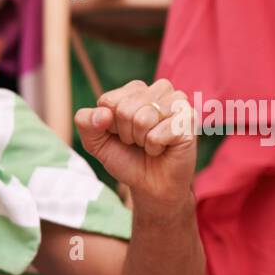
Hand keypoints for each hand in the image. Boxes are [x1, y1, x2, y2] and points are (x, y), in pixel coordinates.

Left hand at [74, 78, 197, 207]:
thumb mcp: (96, 142)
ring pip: (143, 118)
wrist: (151, 184)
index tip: (119, 134)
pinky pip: (158, 134)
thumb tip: (102, 114)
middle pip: (124, 109)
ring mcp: (176, 102)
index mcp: (134, 89)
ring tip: (150, 143)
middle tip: (137, 142)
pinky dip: (155, 147)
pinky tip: (163, 147)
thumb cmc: (126, 158)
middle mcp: (158, 89)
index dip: (108, 125)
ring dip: (141, 140)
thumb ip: (86, 123)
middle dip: (126, 134)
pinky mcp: (189, 119)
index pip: (108, 101)